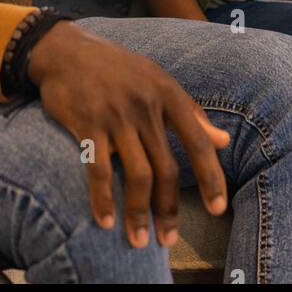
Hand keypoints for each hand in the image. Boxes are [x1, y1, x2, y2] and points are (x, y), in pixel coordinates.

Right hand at [26, 21, 230, 248]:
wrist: (67, 50)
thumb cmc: (118, 69)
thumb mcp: (158, 81)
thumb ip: (191, 112)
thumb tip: (224, 142)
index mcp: (167, 93)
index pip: (198, 141)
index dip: (210, 177)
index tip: (217, 209)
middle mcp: (145, 105)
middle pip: (166, 168)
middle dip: (168, 209)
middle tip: (167, 239)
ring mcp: (116, 115)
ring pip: (136, 175)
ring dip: (138, 213)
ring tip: (138, 240)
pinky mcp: (87, 124)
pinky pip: (99, 170)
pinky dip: (103, 199)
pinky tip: (106, 221)